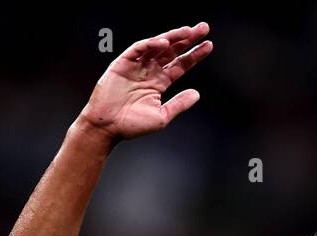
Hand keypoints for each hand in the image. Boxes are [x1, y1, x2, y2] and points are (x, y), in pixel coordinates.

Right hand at [77, 22, 212, 145]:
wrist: (107, 127)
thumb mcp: (162, 116)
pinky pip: (138, 49)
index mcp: (159, 82)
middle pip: (172, 51)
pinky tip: (164, 42)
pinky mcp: (123, 63)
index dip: (195, 55)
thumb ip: (179, 104)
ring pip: (157, 46)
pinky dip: (150, 44)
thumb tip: (197, 94)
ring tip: (188, 31)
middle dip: (188, 39)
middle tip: (204, 28)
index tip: (209, 45)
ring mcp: (137, 66)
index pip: (180, 64)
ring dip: (172, 37)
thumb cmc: (132, 124)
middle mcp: (150, 71)